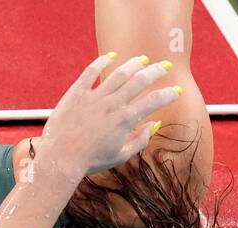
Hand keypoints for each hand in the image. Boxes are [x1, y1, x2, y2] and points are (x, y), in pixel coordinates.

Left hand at [35, 53, 181, 178]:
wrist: (61, 158)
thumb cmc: (91, 161)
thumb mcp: (120, 156)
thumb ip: (139, 140)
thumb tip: (154, 126)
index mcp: (125, 120)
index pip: (153, 101)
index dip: (168, 94)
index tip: (177, 90)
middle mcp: (113, 104)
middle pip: (140, 80)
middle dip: (156, 72)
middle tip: (165, 67)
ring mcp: (95, 96)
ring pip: (119, 73)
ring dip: (134, 64)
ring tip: (143, 59)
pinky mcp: (77, 92)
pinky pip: (91, 71)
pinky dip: (102, 61)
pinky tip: (111, 56)